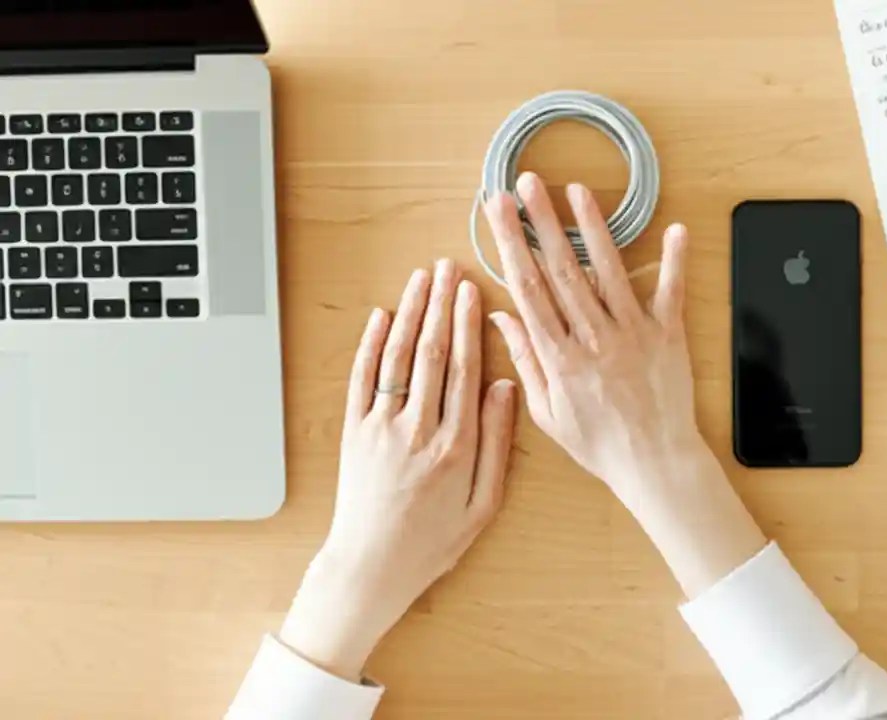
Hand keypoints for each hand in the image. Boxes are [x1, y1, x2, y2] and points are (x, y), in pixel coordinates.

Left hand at [281, 261, 517, 680]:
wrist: (372, 565)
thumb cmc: (434, 541)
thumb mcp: (485, 502)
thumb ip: (498, 443)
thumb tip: (505, 387)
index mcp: (456, 445)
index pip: (465, 369)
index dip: (469, 325)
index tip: (473, 292)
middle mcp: (417, 429)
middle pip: (432, 352)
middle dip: (440, 305)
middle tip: (448, 267)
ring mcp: (380, 427)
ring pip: (397, 356)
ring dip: (410, 312)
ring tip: (420, 278)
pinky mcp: (353, 432)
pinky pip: (362, 378)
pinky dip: (370, 344)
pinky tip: (382, 315)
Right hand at [483, 173, 765, 598]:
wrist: (653, 463)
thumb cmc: (598, 443)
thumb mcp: (546, 412)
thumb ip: (524, 360)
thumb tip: (499, 315)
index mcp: (559, 356)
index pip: (528, 288)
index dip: (510, 245)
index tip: (497, 213)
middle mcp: (593, 338)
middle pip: (561, 270)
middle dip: (540, 222)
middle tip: (525, 184)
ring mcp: (632, 333)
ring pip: (608, 271)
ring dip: (591, 228)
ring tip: (576, 190)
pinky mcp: (666, 335)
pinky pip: (670, 292)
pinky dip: (673, 260)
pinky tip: (673, 227)